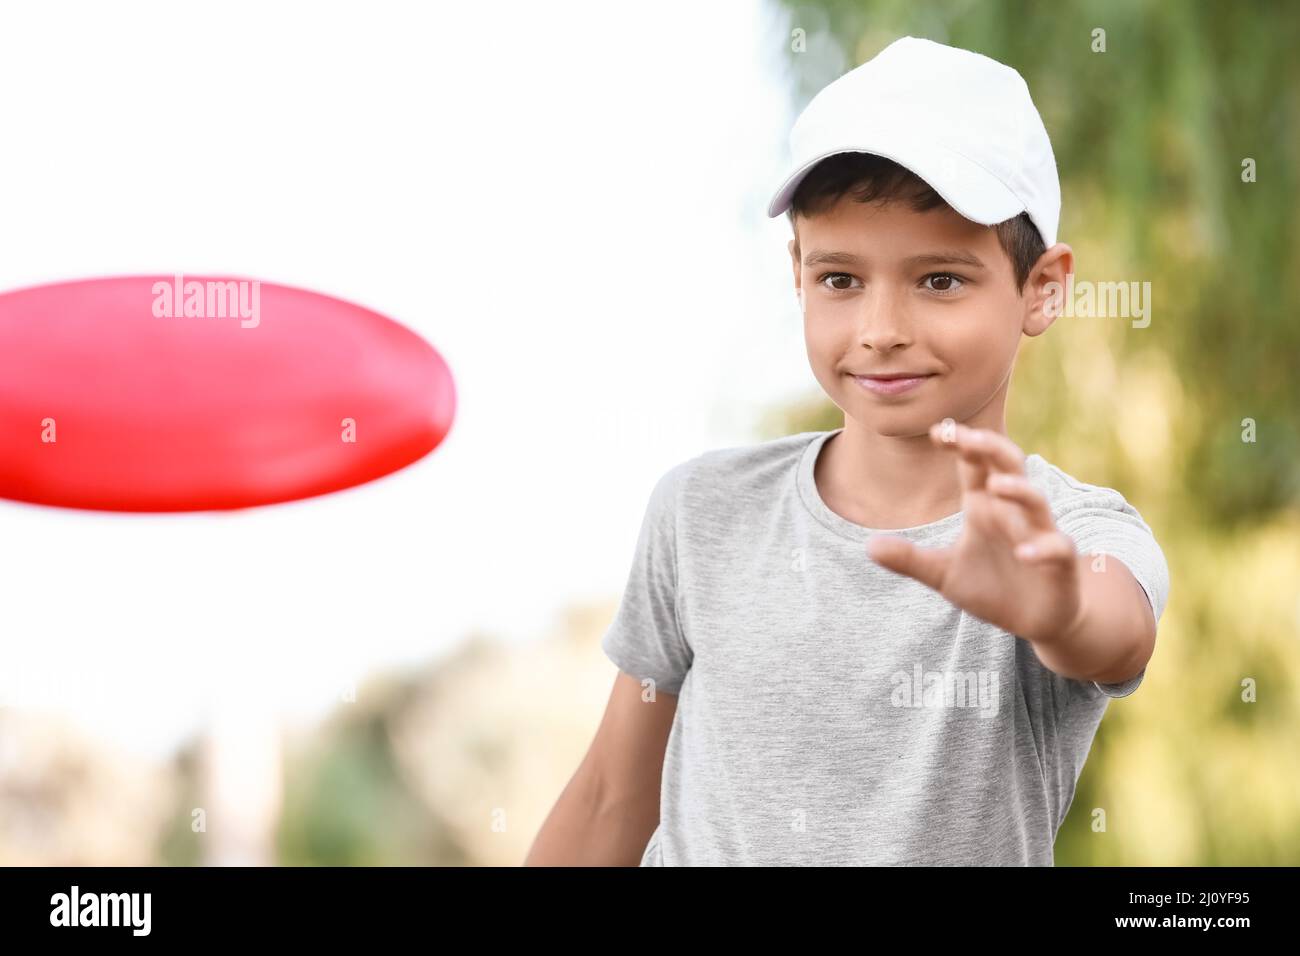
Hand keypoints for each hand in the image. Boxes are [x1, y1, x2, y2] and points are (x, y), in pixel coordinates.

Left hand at [866, 421, 1082, 644]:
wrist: (1033, 621)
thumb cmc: (990, 588)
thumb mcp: (943, 574)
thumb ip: (910, 560)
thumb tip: (868, 547)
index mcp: (984, 506)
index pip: (974, 465)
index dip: (961, 444)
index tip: (937, 432)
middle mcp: (1013, 512)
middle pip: (1009, 466)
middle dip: (991, 448)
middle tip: (967, 437)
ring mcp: (1039, 534)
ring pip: (1036, 501)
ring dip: (1019, 491)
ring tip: (995, 485)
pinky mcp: (1059, 563)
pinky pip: (1057, 548)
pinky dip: (1042, 548)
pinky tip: (1023, 553)